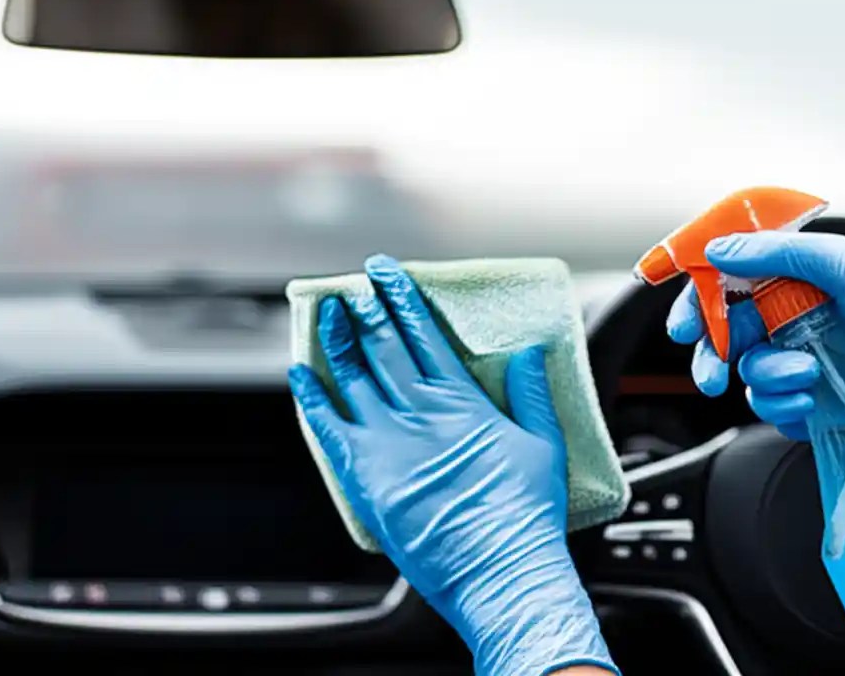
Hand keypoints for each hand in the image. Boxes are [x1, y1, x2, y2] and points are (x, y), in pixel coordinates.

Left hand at [288, 255, 616, 675]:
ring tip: (327, 314)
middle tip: (352, 284)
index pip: (423, 334)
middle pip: (383, 347)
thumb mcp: (544, 444)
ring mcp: (387, 443)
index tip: (387, 274)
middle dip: (366, 309)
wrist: (499, 570)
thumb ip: (532, 393)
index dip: (401, 299)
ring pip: (353, 377)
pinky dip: (312, 398)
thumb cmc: (524, 516)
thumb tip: (530, 352)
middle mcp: (419, 413)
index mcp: (461, 402)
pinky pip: (328, 428)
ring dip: (338, 341)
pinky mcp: (365, 476)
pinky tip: (300, 374)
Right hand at [666, 232, 844, 456]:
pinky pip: (776, 410)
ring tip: (806, 374)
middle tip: (712, 371)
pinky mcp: (820, 402)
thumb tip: (716, 252)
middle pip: (724, 335)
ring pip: (749, 375)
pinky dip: (784, 407)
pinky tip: (811, 399)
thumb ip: (776, 257)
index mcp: (795, 278)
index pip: (726, 285)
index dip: (696, 302)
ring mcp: (805, 360)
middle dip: (712, 354)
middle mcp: (794, 318)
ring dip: (766, 378)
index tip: (681, 325)